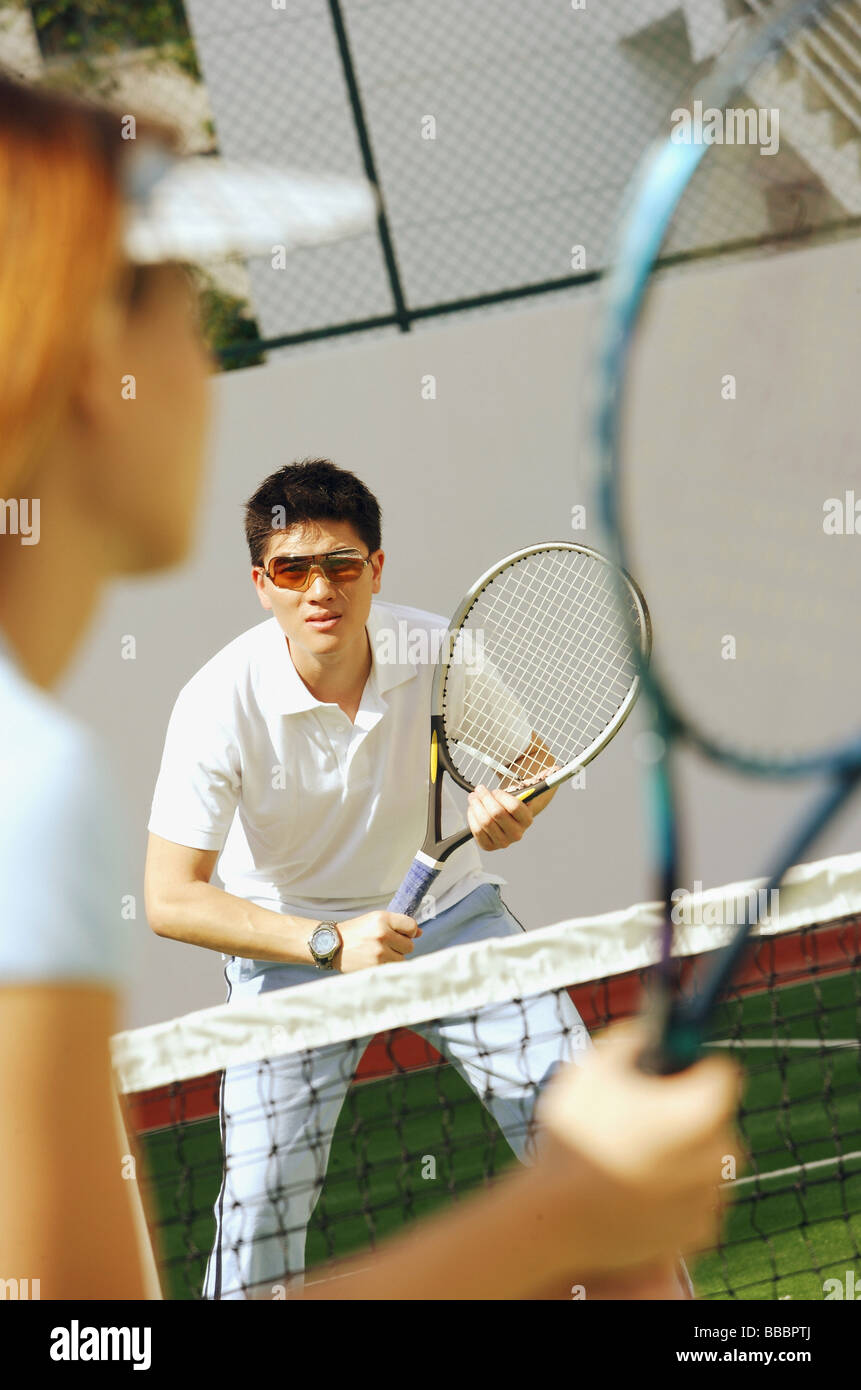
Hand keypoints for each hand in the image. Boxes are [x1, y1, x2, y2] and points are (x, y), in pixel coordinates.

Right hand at [337, 911, 420, 972]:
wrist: (331, 945)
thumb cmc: (356, 932)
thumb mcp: (374, 920)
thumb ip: (397, 925)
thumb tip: (419, 933)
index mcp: (382, 919)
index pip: (411, 926)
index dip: (409, 932)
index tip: (401, 934)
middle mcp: (382, 934)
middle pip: (410, 945)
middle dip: (400, 946)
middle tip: (385, 944)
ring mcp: (379, 952)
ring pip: (402, 959)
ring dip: (394, 958)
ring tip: (377, 953)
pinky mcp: (375, 967)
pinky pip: (393, 969)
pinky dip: (387, 967)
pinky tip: (375, 961)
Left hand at [466, 784, 534, 849]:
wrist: (508, 823)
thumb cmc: (510, 807)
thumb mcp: (517, 797)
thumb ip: (514, 790)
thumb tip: (505, 786)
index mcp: (527, 820)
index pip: (514, 806)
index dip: (501, 796)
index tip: (495, 790)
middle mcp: (517, 834)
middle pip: (497, 813)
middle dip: (485, 798)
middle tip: (479, 789)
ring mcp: (503, 842)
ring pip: (485, 821)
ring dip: (476, 806)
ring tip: (473, 797)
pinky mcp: (489, 846)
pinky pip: (476, 830)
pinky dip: (472, 817)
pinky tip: (473, 809)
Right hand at [534, 1019, 740, 1277]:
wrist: (558, 1220)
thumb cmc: (574, 1140)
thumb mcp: (591, 1068)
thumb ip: (629, 1039)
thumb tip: (646, 1031)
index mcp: (701, 1110)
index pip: (724, 1073)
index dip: (693, 1066)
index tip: (669, 1071)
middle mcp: (718, 1155)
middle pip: (717, 1118)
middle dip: (688, 1113)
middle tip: (642, 1115)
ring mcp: (711, 1198)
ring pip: (706, 1160)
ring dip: (682, 1153)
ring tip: (630, 1155)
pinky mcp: (699, 1233)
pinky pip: (696, 1199)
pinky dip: (675, 1192)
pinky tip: (636, 1188)